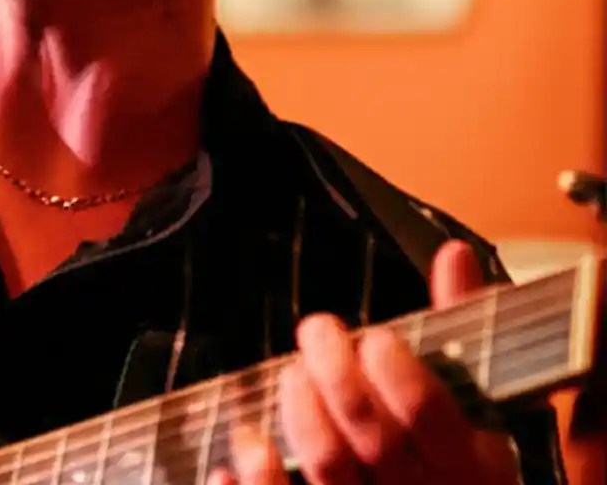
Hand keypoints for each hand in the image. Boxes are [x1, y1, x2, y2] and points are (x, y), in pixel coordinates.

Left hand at [209, 240, 519, 484]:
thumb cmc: (448, 451)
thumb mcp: (474, 400)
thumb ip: (461, 327)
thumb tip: (453, 253)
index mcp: (470, 460)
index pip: (430, 415)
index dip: (399, 373)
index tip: (373, 338)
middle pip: (375, 436)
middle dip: (339, 375)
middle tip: (317, 331)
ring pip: (329, 466)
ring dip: (302, 412)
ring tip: (291, 374)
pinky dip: (255, 473)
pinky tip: (241, 446)